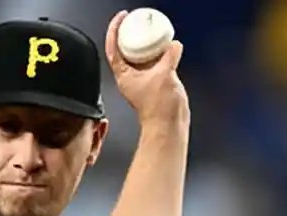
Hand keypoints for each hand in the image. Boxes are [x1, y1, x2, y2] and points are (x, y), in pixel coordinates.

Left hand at [104, 10, 189, 126]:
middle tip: (135, 21)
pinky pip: (154, 62)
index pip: (113, 49)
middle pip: (125, 50)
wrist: (168, 125)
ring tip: (150, 29)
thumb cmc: (159, 107)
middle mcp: (130, 77)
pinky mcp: (155, 82)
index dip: (114, 32)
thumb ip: (169, 57)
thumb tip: (174, 45)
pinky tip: (167, 46)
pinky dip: (158, 52)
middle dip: (129, 34)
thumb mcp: (165, 76)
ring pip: (140, 56)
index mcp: (123, 76)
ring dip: (145, 43)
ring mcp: (142, 79)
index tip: (119, 19)